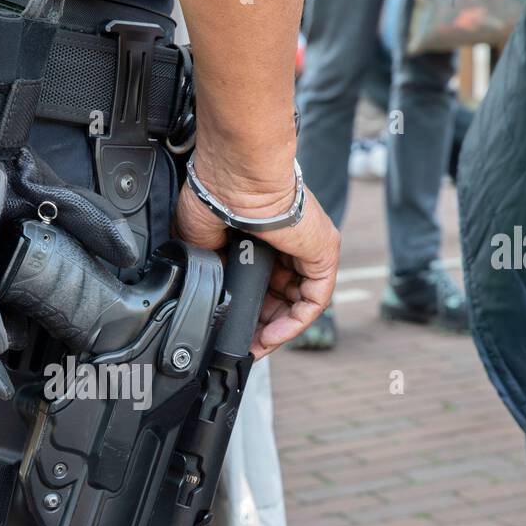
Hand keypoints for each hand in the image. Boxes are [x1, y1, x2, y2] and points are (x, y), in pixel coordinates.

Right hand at [175, 155, 338, 359]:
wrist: (233, 180)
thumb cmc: (213, 197)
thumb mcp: (201, 243)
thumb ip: (210, 269)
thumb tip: (207, 296)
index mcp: (262, 237)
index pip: (264, 284)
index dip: (248, 311)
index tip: (231, 330)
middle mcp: (289, 242)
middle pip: (282, 297)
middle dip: (261, 325)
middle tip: (243, 344)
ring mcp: (309, 247)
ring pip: (300, 301)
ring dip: (279, 329)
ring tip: (256, 345)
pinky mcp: (323, 252)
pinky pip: (315, 299)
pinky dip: (295, 322)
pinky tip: (272, 335)